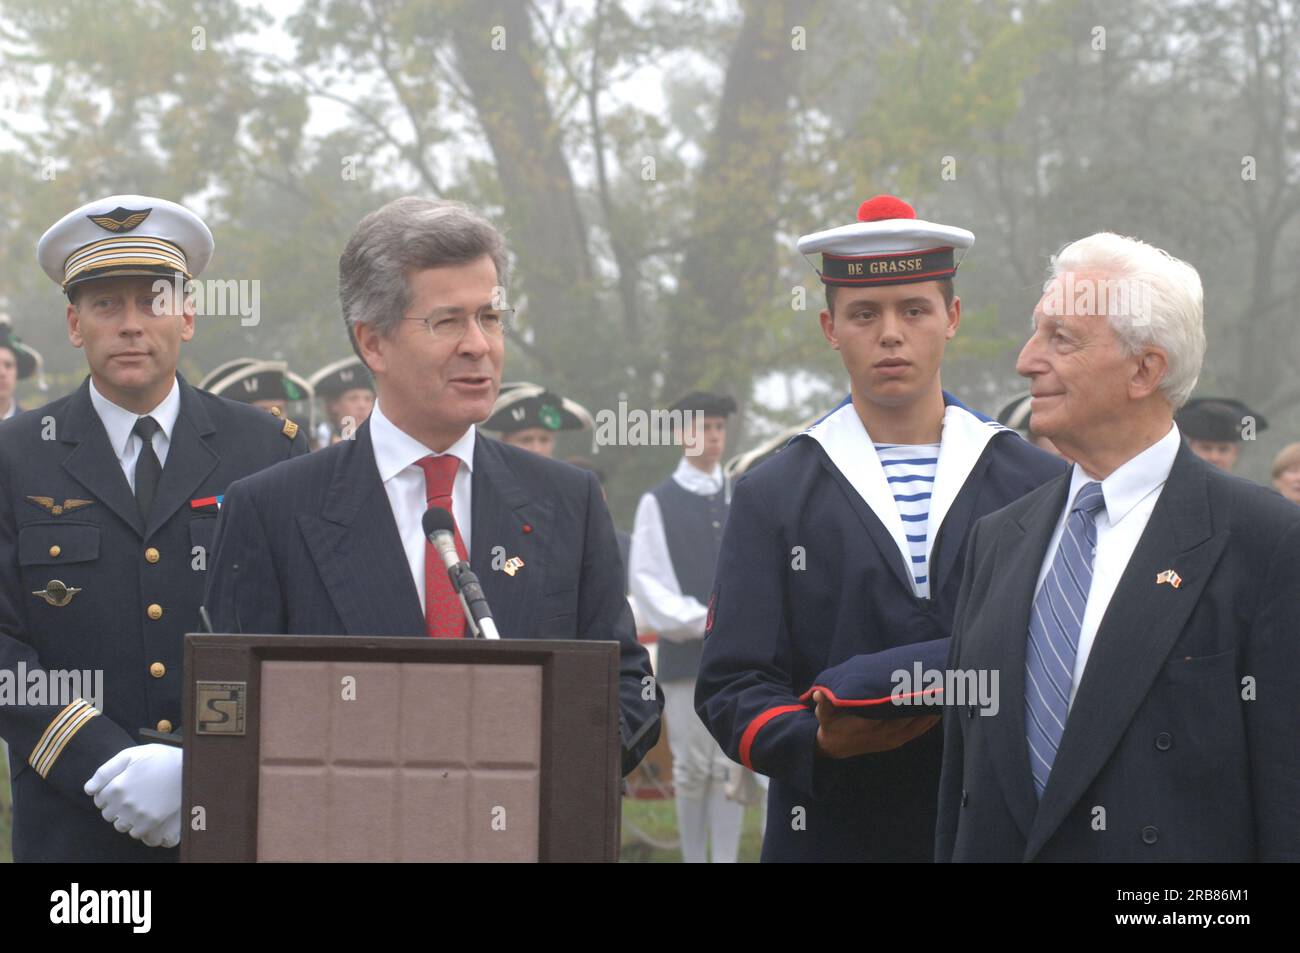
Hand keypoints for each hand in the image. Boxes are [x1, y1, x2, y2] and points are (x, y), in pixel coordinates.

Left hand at [84, 744, 182, 847]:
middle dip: (117, 807)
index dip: (110, 793)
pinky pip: (137, 834)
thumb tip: (88, 789)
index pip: (99, 799)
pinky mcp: (152, 823)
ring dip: (127, 818)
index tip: (123, 787)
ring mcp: (137, 815)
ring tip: (142, 804)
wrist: (189, 766)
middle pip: (108, 815)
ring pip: (121, 826)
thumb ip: (105, 771)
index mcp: (116, 787)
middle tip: (134, 795)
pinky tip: (148, 814)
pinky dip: (140, 827)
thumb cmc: (160, 758)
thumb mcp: (131, 755)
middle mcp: (123, 804)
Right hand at [813, 691, 939, 758]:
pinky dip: (928, 722)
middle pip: (911, 716)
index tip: (919, 685)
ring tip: (945, 694)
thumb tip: (818, 694)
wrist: (834, 748)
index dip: (907, 699)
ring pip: (918, 725)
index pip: (893, 711)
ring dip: (931, 711)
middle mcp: (885, 734)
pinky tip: (939, 710)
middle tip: (939, 684)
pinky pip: (917, 732)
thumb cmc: (830, 726)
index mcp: (870, 726)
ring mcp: (893, 739)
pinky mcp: (896, 741)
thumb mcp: (823, 715)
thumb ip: (824, 704)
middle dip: (924, 702)